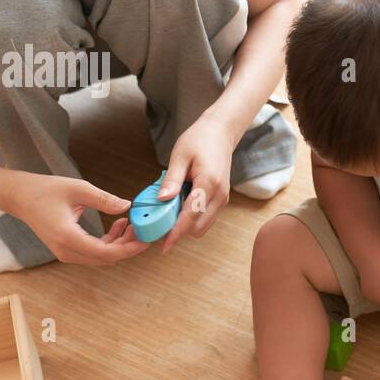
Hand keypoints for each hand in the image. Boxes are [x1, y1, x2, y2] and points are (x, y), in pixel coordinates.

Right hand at [10, 173, 149, 265]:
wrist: (21, 197)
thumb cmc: (46, 190)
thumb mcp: (78, 189)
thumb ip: (104, 199)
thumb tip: (128, 206)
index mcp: (68, 237)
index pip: (106, 253)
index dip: (129, 248)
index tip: (146, 239)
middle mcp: (66, 251)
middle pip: (106, 258)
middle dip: (128, 246)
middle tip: (144, 229)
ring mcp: (66, 253)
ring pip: (101, 257)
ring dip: (120, 244)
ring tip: (133, 224)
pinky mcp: (67, 250)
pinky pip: (94, 252)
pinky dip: (110, 243)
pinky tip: (119, 225)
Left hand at [159, 114, 235, 252]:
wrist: (220, 133)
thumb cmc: (199, 140)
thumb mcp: (180, 155)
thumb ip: (172, 180)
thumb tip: (161, 200)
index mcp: (209, 183)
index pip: (191, 215)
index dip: (176, 232)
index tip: (164, 246)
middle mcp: (219, 195)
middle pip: (197, 226)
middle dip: (178, 231)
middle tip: (156, 227)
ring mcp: (222, 199)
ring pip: (202, 226)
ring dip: (185, 226)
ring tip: (166, 215)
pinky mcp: (221, 200)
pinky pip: (205, 219)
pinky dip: (191, 220)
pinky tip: (178, 208)